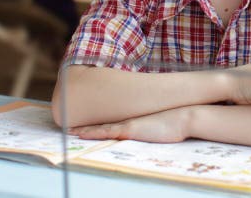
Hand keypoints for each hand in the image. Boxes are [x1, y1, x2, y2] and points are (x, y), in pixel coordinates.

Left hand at [68, 107, 190, 142]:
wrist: (183, 117)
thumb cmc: (174, 123)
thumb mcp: (159, 126)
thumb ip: (150, 126)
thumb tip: (149, 128)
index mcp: (132, 122)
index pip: (108, 123)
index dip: (93, 124)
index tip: (81, 125)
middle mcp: (126, 122)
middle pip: (100, 124)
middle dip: (83, 124)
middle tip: (67, 125)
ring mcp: (126, 125)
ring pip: (99, 128)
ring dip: (83, 129)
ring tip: (67, 130)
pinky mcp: (128, 130)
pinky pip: (105, 132)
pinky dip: (91, 133)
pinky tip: (79, 134)